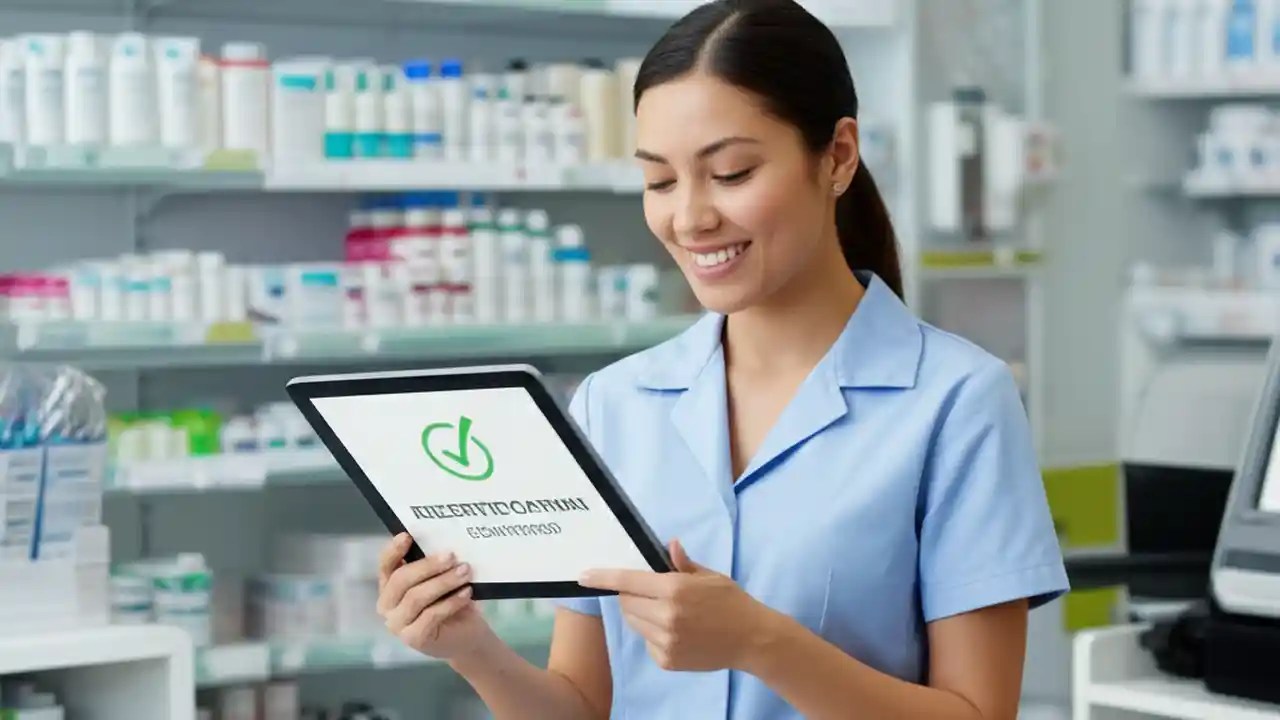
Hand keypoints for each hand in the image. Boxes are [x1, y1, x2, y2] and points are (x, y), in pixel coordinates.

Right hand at [376, 533, 496, 660]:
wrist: (466, 636)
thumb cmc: (450, 601)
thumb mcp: (440, 579)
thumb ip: (433, 565)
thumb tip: (441, 544)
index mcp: (389, 586)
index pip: (385, 566)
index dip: (393, 550)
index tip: (408, 536)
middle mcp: (387, 606)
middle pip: (401, 580)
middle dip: (427, 566)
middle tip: (452, 556)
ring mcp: (398, 624)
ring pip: (416, 597)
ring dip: (443, 582)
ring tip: (464, 572)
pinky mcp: (414, 638)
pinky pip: (431, 615)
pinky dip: (451, 601)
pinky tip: (466, 592)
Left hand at [579, 540, 776, 671]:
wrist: (751, 639)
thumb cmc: (730, 601)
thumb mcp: (709, 575)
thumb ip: (682, 563)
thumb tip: (669, 545)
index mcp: (674, 589)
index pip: (628, 581)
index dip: (602, 578)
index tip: (583, 576)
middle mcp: (666, 616)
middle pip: (627, 602)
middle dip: (631, 595)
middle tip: (652, 592)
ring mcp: (666, 641)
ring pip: (635, 623)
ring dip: (642, 615)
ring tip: (669, 613)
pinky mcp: (667, 660)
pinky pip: (647, 642)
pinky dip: (653, 635)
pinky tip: (677, 632)